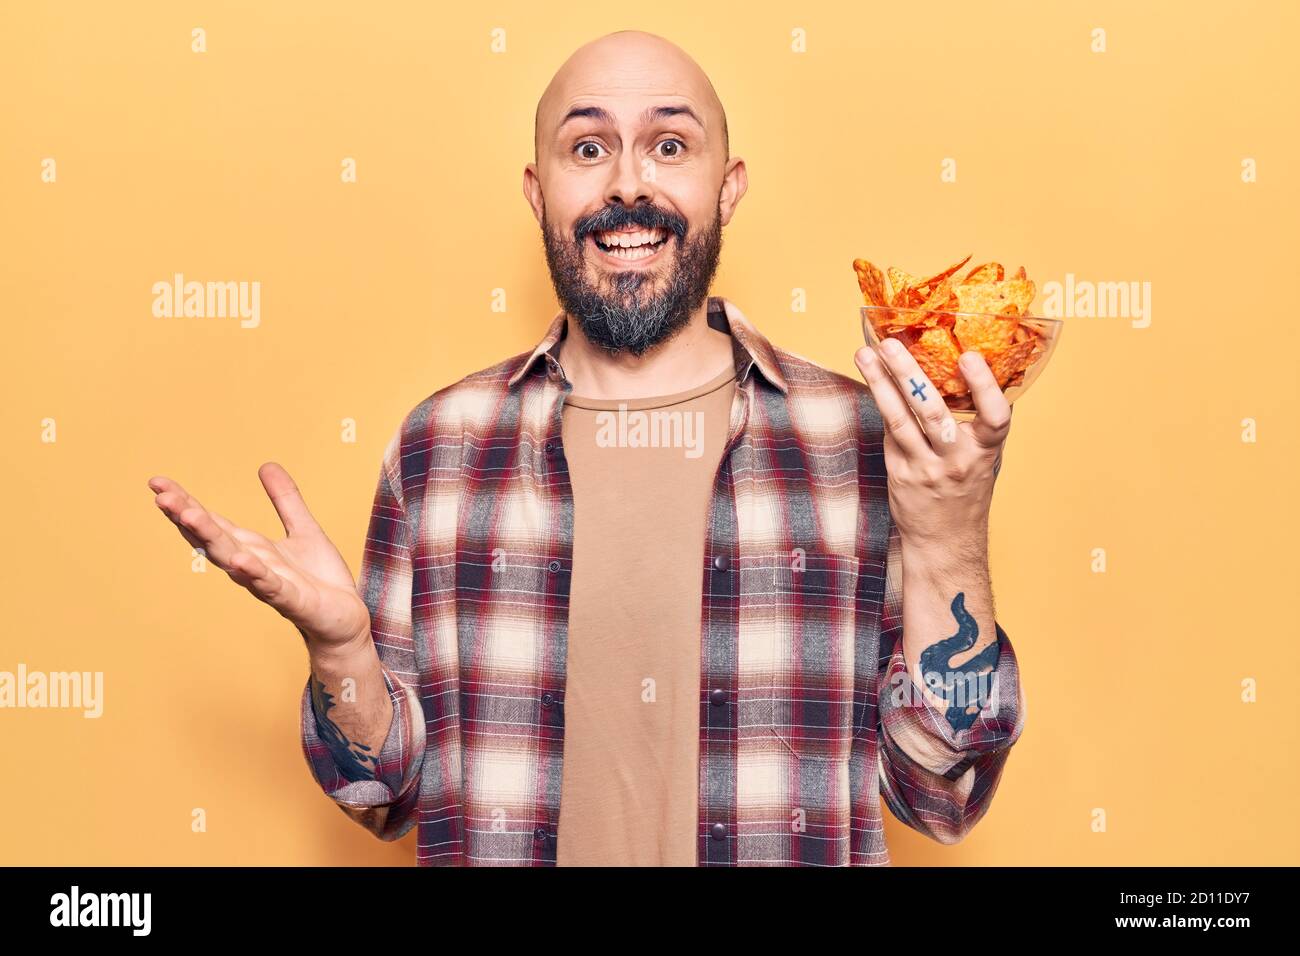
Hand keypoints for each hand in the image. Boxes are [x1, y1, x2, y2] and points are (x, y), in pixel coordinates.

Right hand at [148, 463, 370, 655]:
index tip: (157, 483)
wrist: (344, 619)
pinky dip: (255, 574)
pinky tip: (240, 560)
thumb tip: (266, 464)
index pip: (212, 522)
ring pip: (233, 559)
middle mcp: (251, 565)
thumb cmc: (318, 579)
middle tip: (161, 496)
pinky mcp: (293, 600)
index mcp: (251, 548)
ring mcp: (268, 584)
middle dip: (187, 518)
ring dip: (211, 539)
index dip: (185, 504)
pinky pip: (271, 586)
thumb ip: (285, 500)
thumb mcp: (303, 529)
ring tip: (190, 516)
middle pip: (213, 538)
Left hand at [853, 338, 1011, 554]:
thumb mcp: (982, 458)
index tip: (969, 356)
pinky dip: (881, 405)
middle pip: (932, 412)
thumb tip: (957, 370)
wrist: (946, 541)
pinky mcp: (901, 474)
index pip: (994, 418)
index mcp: (985, 452)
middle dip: (908, 374)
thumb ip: (974, 424)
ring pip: (900, 420)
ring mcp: (926, 468)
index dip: (984, 386)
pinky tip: (871, 380)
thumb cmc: (965, 489)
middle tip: (889, 344)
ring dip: (880, 384)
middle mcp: (957, 460)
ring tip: (865, 355)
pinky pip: (890, 434)